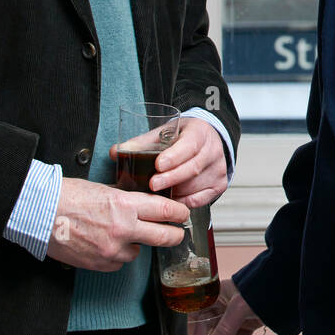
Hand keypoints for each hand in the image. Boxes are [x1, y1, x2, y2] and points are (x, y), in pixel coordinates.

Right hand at [46, 177, 188, 271]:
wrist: (39, 213)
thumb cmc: (68, 196)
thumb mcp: (104, 189)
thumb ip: (127, 200)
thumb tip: (144, 206)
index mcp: (125, 205)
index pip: (165, 211)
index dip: (179, 213)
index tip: (183, 214)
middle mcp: (122, 229)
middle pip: (163, 237)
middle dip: (174, 235)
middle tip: (176, 234)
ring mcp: (111, 249)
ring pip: (137, 252)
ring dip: (134, 244)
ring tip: (116, 233)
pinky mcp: (100, 264)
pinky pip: (118, 261)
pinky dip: (115, 254)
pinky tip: (102, 243)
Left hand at [111, 117, 227, 208]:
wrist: (208, 139)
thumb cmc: (184, 136)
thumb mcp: (164, 132)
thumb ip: (141, 142)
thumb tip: (115, 152)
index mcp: (200, 133)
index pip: (189, 146)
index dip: (174, 157)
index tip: (158, 165)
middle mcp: (213, 150)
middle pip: (193, 168)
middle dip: (171, 178)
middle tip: (153, 185)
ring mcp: (218, 169)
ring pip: (196, 186)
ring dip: (176, 191)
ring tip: (158, 193)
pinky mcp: (219, 184)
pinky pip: (201, 199)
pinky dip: (184, 201)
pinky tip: (172, 200)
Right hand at [194, 279, 263, 334]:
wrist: (286, 288)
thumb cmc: (261, 286)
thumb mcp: (239, 307)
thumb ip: (225, 328)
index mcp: (216, 294)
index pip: (197, 312)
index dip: (192, 329)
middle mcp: (223, 304)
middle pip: (208, 326)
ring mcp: (236, 315)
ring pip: (222, 334)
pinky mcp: (248, 324)